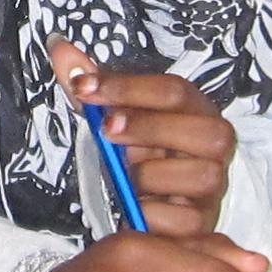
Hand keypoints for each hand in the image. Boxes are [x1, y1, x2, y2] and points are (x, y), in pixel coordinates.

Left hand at [49, 38, 234, 236]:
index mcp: (194, 113)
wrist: (144, 206)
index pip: (175, 90)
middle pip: (211, 131)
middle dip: (153, 127)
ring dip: (151, 174)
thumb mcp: (109, 118)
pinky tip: (133, 205)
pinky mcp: (201, 225)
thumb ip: (90, 85)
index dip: (129, 87)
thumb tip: (59, 46)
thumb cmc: (133, 154)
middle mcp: (212, 148)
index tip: (83, 87)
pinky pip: (187, 222)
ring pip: (204, 177)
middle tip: (105, 129)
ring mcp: (211, 188)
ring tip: (123, 176)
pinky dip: (153, 213)